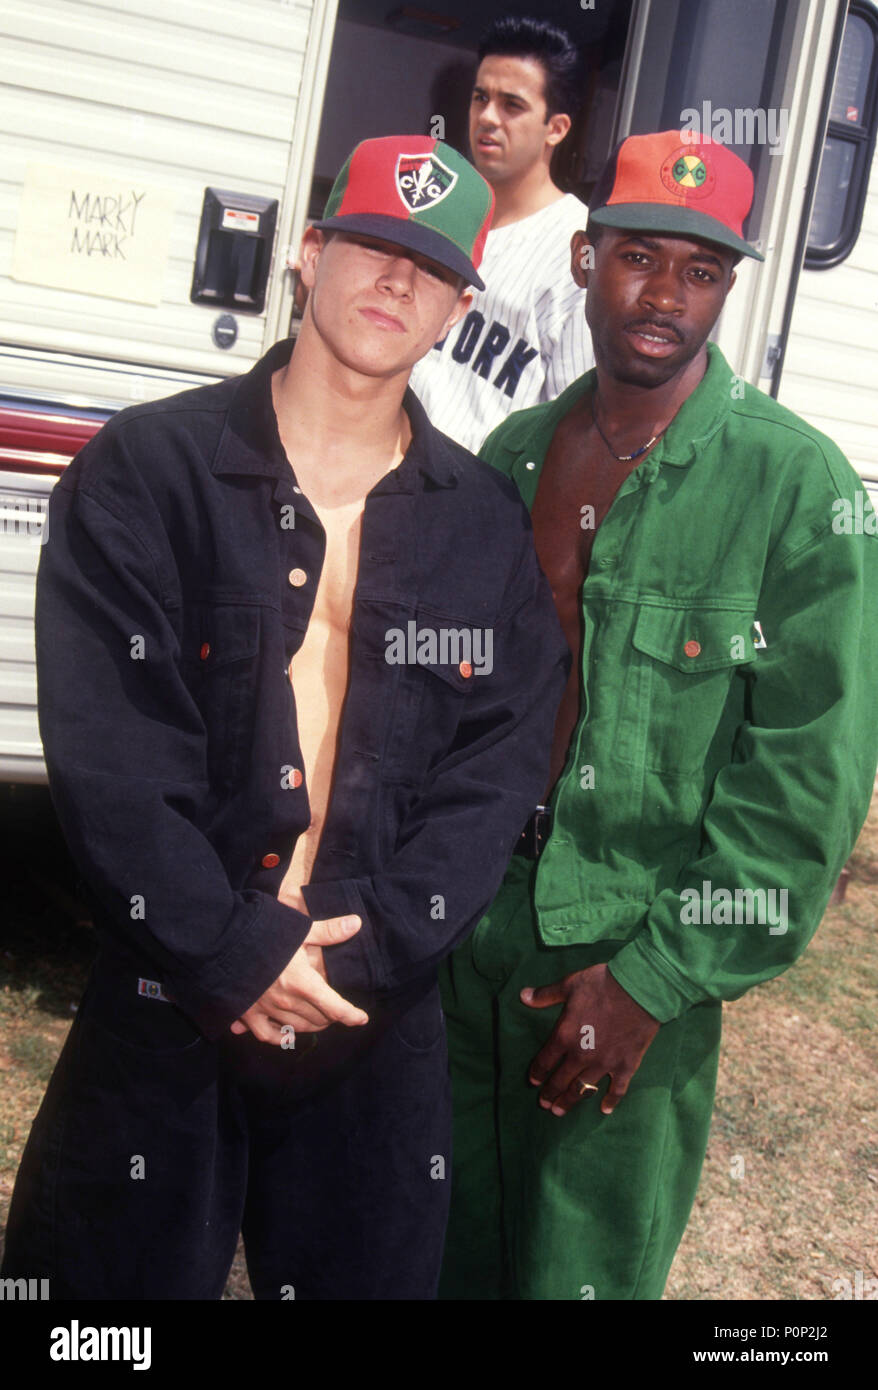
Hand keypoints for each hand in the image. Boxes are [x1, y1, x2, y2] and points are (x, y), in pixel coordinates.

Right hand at [229, 913, 367, 1042]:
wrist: (219, 942)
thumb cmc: (261, 933)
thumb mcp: (298, 929)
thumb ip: (328, 931)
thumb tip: (357, 923)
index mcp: (302, 982)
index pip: (335, 1007)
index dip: (351, 1015)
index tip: (361, 1019)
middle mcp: (286, 1001)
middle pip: (318, 1019)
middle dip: (331, 1017)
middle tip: (336, 1012)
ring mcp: (265, 1010)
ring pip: (297, 1028)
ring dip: (312, 1026)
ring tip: (318, 1020)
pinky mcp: (247, 1014)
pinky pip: (267, 1035)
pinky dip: (280, 1038)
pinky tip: (286, 1036)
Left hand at [521, 963, 659, 1116]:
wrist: (639, 990)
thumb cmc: (602, 985)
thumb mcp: (569, 985)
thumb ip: (546, 995)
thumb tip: (523, 996)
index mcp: (564, 1036)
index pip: (545, 1061)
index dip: (537, 1073)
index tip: (533, 1082)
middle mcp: (581, 1056)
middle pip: (561, 1080)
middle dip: (550, 1093)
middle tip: (544, 1104)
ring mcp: (604, 1064)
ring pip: (582, 1090)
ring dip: (570, 1101)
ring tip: (560, 1111)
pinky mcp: (626, 1066)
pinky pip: (617, 1090)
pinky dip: (611, 1101)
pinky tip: (605, 1110)